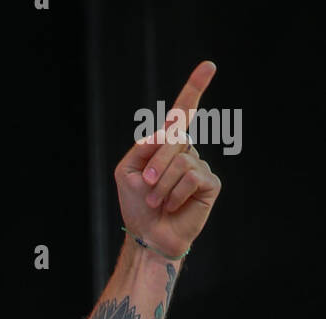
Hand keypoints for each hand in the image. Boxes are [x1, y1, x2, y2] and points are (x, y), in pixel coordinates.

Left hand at [115, 59, 222, 259]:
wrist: (148, 235)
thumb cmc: (136, 205)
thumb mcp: (127, 170)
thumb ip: (143, 147)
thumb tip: (167, 133)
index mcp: (167, 145)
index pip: (183, 112)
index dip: (195, 88)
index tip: (209, 66)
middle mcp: (186, 151)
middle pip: (175, 138)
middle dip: (155, 164)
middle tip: (146, 187)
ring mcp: (199, 165)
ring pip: (182, 160)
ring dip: (162, 184)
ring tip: (158, 201)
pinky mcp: (210, 183)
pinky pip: (192, 176)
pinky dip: (176, 193)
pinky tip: (173, 205)